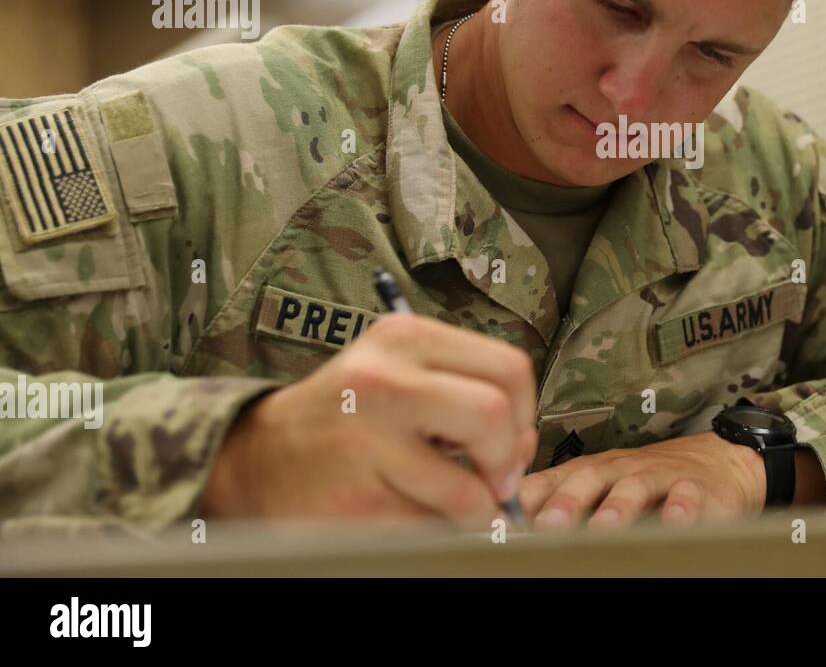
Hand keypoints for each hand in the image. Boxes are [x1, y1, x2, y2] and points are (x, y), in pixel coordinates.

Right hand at [201, 313, 536, 528]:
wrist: (258, 459)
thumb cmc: (345, 416)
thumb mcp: (400, 374)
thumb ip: (463, 391)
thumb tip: (523, 442)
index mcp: (405, 337)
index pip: (508, 368)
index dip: (525, 412)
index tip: (511, 438)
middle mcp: (384, 377)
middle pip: (494, 416)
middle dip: (507, 460)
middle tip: (495, 480)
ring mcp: (366, 437)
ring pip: (468, 486)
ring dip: (476, 510)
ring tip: (458, 506)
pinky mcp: (356, 494)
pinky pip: (430, 524)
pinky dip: (439, 530)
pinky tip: (417, 514)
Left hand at [518, 431, 765, 529]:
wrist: (716, 462)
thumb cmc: (645, 483)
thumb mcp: (601, 489)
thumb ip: (559, 503)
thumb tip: (502, 527)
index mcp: (589, 471)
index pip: (549, 480)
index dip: (525, 498)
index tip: (501, 520)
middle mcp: (619, 469)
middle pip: (588, 478)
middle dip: (565, 502)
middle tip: (546, 526)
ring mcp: (657, 476)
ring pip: (634, 487)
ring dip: (617, 508)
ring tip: (603, 529)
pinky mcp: (695, 487)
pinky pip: (686, 497)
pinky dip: (679, 511)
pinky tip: (672, 524)